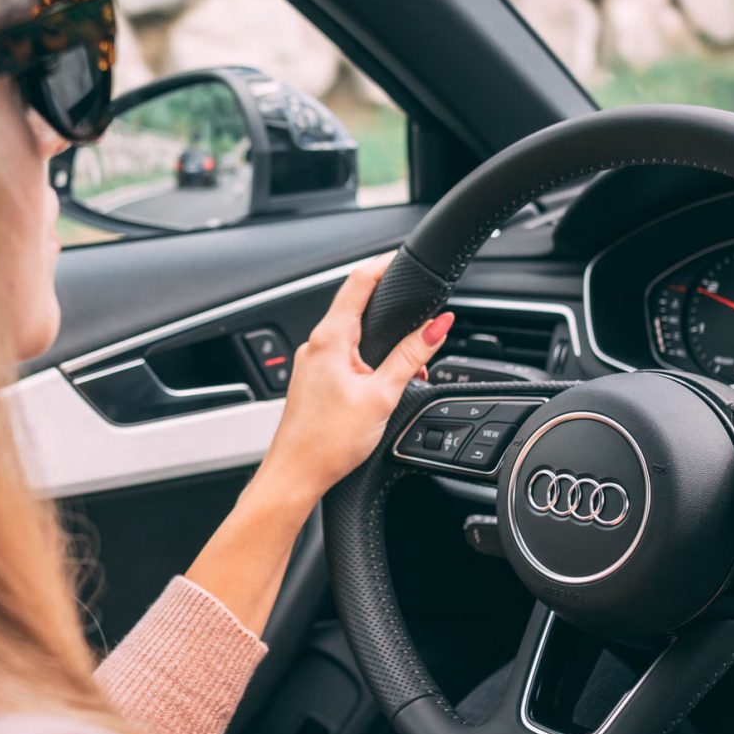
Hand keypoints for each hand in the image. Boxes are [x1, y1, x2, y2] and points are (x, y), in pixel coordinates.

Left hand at [258, 253, 453, 503]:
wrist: (295, 475)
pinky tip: (382, 384)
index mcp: (330, 338)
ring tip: (408, 367)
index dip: (383, 264)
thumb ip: (411, 356)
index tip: (402, 257)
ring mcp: (311, 363)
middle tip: (419, 315)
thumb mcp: (382, 394)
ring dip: (381, 343)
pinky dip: (367, 361)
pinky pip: (343, 358)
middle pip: (355, 307)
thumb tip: (438, 326)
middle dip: (390, 311)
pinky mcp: (312, 381)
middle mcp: (315, 345)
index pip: (358, 282)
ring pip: (351, 337)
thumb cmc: (328, 442)